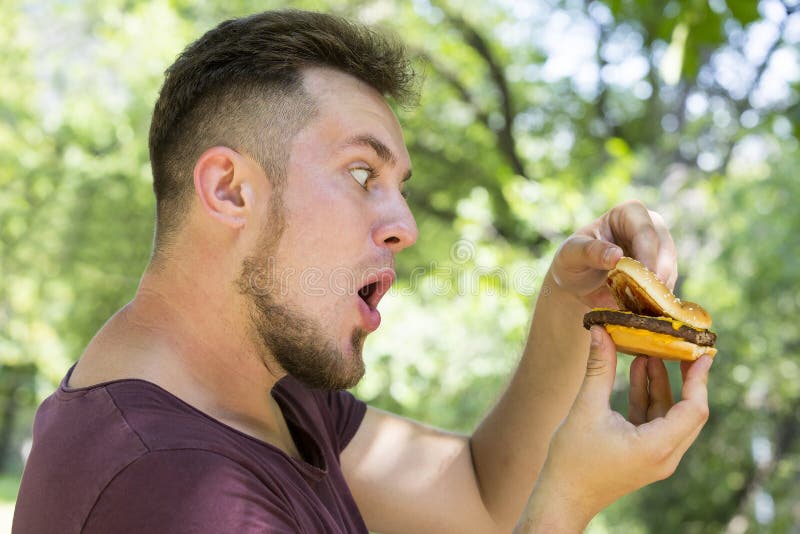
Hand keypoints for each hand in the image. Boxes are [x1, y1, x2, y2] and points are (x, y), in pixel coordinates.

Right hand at [516, 327, 711, 532]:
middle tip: (680, 348)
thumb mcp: (585, 409)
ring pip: (671, 416)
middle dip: (684, 378)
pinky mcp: (645, 456)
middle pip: (689, 412)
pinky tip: (639, 374)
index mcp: (656, 447)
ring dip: (662, 386)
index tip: (701, 353)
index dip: (699, 380)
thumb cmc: (572, 460)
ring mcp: (656, 458)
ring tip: (649, 354)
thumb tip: (600, 331)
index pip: (694, 410)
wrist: (562, 497)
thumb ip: (598, 369)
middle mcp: (664, 456)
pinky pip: (657, 423)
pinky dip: (650, 399)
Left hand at [550, 199, 676, 308]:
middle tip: (651, 295)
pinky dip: (658, 299)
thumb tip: (616, 256)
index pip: (644, 228)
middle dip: (659, 272)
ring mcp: (658, 251)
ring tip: (644, 305)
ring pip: (669, 269)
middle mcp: (649, 227)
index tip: (645, 273)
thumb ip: (590, 251)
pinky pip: (666, 287)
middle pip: (664, 248)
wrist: (578, 283)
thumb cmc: (573, 261)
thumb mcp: (571, 254)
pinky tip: (646, 309)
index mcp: (627, 214)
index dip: (647, 250)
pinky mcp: (661, 273)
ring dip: (659, 289)